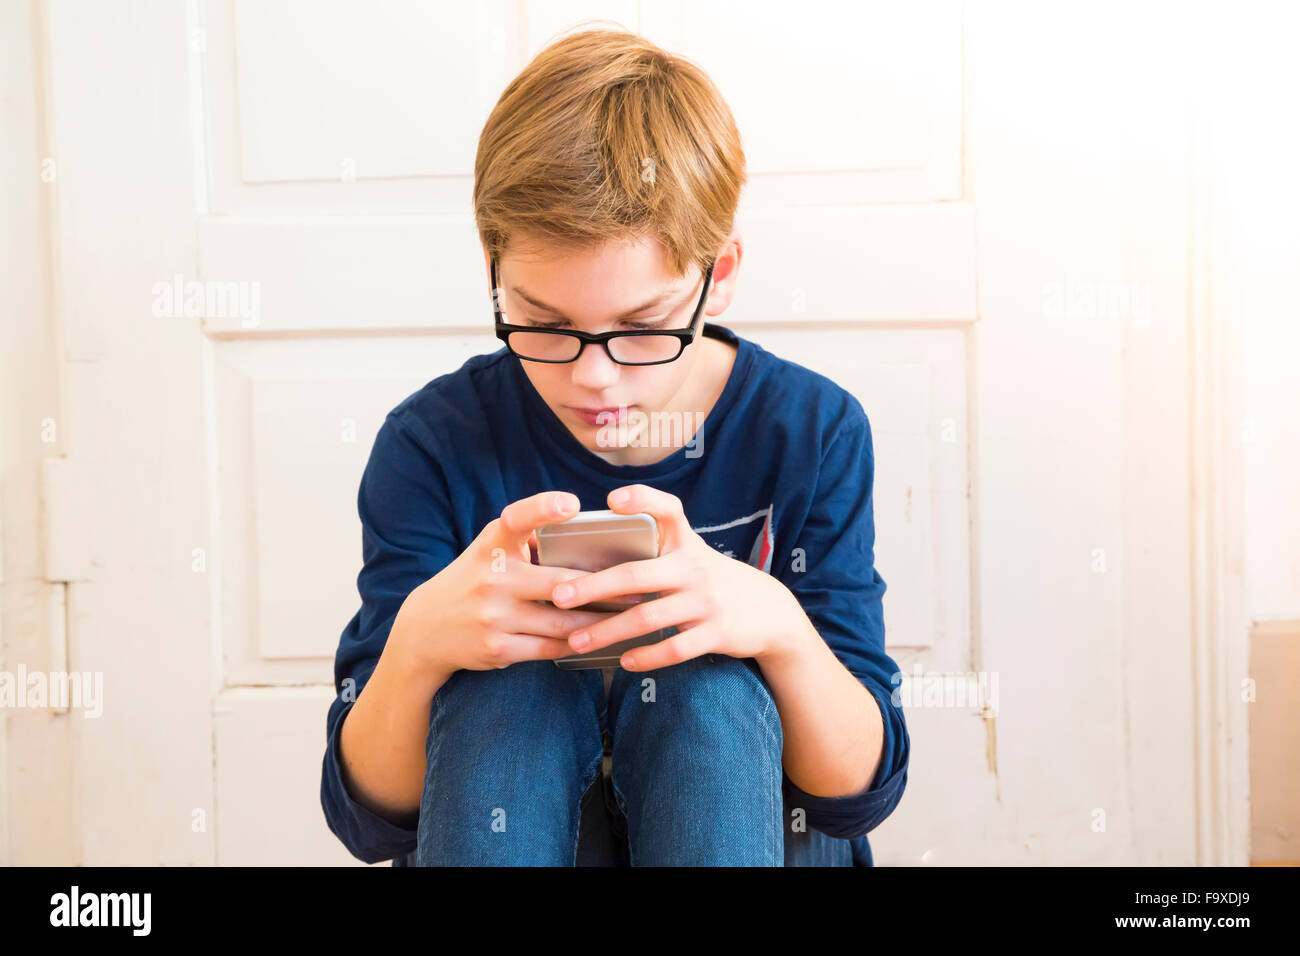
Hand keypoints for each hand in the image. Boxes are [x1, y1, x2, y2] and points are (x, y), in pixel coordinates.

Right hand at [395, 491, 618, 679]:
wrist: (426, 629)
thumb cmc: (474, 580)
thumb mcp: (489, 550)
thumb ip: (528, 540)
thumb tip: (589, 537)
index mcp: (491, 544)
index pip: (516, 518)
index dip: (543, 508)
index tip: (572, 504)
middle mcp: (492, 577)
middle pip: (559, 583)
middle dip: (604, 589)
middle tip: (638, 588)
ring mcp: (494, 615)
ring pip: (562, 622)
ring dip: (599, 622)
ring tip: (628, 619)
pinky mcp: (498, 648)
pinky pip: (549, 648)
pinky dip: (577, 645)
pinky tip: (599, 641)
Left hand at [548, 485, 811, 670]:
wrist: (768, 611)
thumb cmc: (709, 579)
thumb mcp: (689, 555)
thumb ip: (652, 552)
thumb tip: (585, 561)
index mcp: (685, 542)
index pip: (669, 509)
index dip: (643, 499)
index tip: (612, 500)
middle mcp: (695, 567)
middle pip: (636, 574)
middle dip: (594, 586)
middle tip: (559, 595)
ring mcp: (707, 601)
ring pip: (648, 618)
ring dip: (608, 631)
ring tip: (576, 640)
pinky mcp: (717, 632)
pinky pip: (675, 648)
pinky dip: (647, 656)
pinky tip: (623, 661)